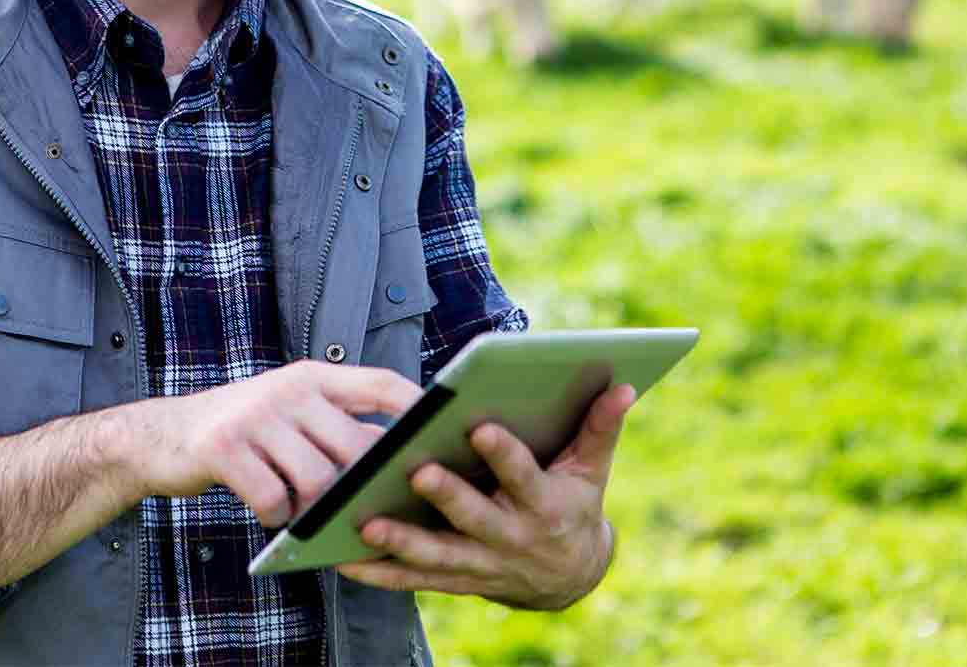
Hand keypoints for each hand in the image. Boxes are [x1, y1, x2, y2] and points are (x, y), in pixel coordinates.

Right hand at [133, 361, 421, 527]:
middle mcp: (288, 389)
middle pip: (354, 445)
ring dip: (316, 509)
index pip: (380, 384)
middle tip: (364, 511)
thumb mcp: (290, 412)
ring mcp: (255, 417)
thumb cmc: (242, 432)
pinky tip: (270, 514)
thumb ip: (335, 425)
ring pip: (317, 479)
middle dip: (364, 485)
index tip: (443, 435)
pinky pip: (272, 498)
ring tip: (305, 515)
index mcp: (312, 377)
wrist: (160, 436)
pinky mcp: (224, 448)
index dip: (416, 409)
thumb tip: (397, 456)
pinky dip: (277, 518)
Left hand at [335, 382, 634, 609]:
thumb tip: (623, 384)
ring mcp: (482, 565)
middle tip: (417, 470)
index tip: (482, 427)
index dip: (505, 455)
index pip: (525, 477)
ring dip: (402, 541)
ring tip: (365, 520)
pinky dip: (378, 573)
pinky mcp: (456, 581)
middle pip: (476, 518)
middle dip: (448, 497)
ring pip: (439, 556)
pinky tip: (343, 559)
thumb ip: (600, 427)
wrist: (569, 576)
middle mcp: (512, 539)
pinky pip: (413, 581)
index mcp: (546, 505)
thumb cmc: (573, 503)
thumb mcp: (592, 469)